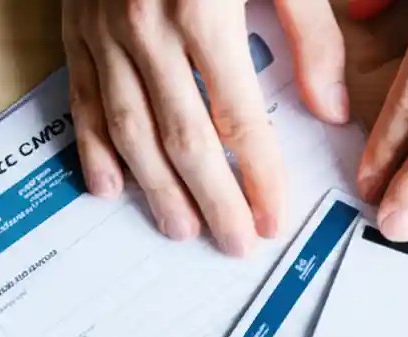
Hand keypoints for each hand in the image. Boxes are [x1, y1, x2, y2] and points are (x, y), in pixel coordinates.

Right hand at [62, 0, 348, 254]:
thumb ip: (312, 36)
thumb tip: (332, 108)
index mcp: (203, 11)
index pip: (238, 117)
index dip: (258, 175)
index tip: (273, 218)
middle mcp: (146, 28)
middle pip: (183, 139)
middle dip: (212, 200)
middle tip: (232, 243)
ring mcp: (103, 32)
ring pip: (129, 130)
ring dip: (156, 188)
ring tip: (181, 228)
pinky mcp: (75, 29)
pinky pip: (81, 100)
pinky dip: (92, 148)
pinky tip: (110, 188)